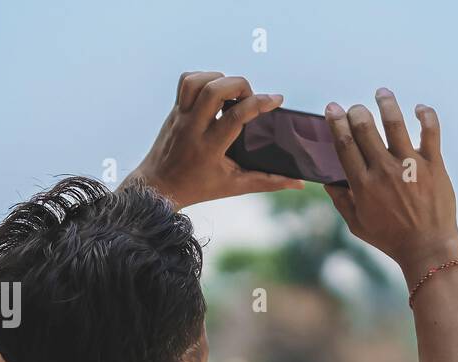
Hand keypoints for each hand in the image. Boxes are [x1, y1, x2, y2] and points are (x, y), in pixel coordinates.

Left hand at [123, 71, 303, 206]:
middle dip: (239, 85)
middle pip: (214, 90)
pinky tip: (216, 90)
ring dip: (220, 78)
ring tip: (233, 92)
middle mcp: (192, 128)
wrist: (159, 186)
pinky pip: (187, 81)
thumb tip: (298, 183)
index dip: (259, 103)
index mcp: (209, 148)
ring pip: (197, 80)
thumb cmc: (199, 187)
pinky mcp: (174, 109)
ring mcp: (180, 116)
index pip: (235, 116)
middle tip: (250, 97)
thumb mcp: (235, 186)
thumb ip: (268, 182)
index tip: (277, 99)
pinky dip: (204, 78)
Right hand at [322, 90, 457, 281]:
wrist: (428, 249)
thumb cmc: (391, 239)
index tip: (333, 109)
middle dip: (356, 111)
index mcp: (363, 184)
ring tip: (382, 93)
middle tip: (357, 108)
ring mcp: (410, 166)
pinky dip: (425, 115)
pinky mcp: (434, 165)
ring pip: (395, 122)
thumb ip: (341, 201)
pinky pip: (430, 131)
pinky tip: (418, 109)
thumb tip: (328, 181)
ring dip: (386, 102)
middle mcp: (384, 171)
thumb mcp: (357, 225)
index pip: (344, 143)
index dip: (335, 121)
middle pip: (364, 127)